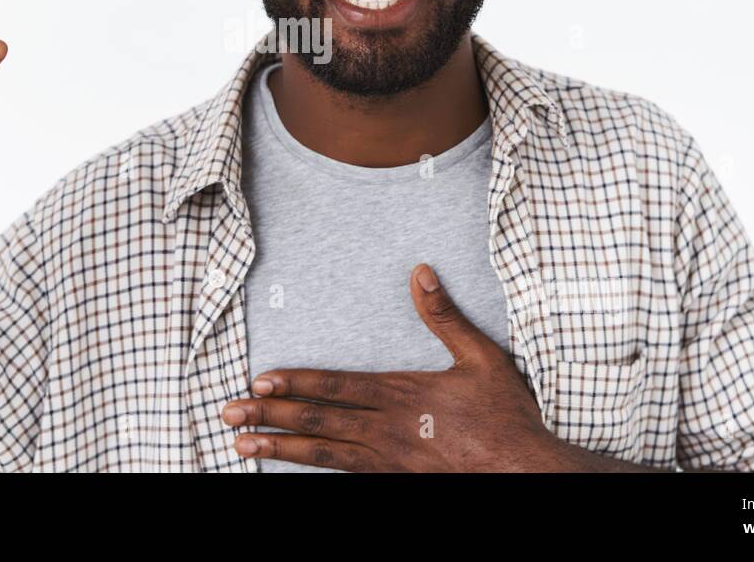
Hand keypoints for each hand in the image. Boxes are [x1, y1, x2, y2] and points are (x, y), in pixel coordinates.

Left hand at [220, 263, 586, 471]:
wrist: (525, 472)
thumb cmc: (506, 416)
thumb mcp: (481, 357)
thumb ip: (445, 316)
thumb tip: (421, 272)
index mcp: (401, 394)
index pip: (335, 387)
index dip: (294, 383)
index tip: (259, 380)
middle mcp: (386, 430)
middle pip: (317, 421)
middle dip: (268, 417)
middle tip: (229, 412)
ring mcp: (388, 461)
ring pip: (322, 454)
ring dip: (279, 448)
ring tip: (242, 444)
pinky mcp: (395, 481)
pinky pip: (345, 474)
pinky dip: (313, 469)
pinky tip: (292, 467)